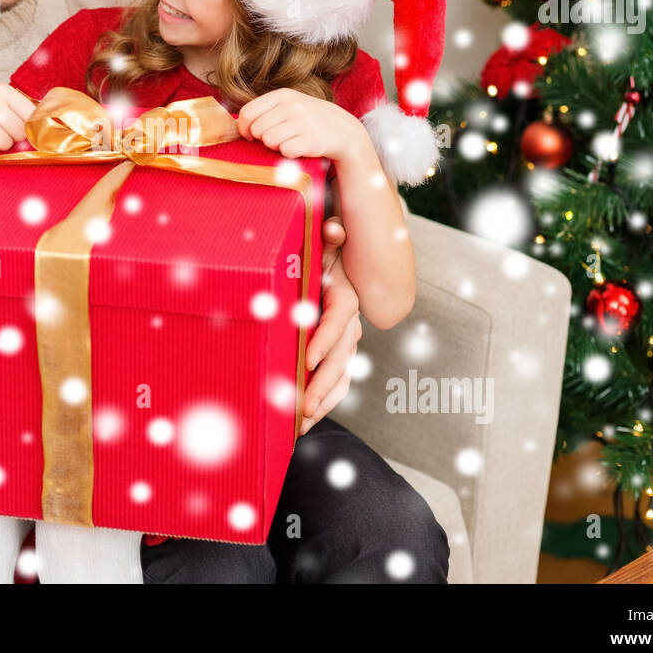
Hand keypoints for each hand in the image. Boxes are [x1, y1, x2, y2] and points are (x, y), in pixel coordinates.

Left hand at [236, 89, 365, 163]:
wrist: (342, 130)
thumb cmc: (308, 119)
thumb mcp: (289, 105)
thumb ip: (264, 111)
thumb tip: (235, 125)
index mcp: (282, 95)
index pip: (248, 112)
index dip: (243, 128)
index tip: (249, 135)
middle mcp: (293, 106)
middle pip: (257, 129)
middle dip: (262, 139)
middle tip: (275, 139)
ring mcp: (303, 122)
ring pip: (269, 141)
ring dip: (275, 146)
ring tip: (288, 142)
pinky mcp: (311, 140)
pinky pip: (285, 151)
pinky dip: (288, 153)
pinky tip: (298, 148)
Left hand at [299, 216, 361, 435]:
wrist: (339, 262)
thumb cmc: (323, 254)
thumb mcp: (324, 244)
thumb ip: (329, 239)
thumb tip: (333, 228)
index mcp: (345, 298)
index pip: (336, 322)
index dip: (324, 340)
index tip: (309, 360)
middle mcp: (351, 324)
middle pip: (340, 359)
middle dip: (321, 385)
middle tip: (303, 407)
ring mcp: (347, 342)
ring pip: (341, 378)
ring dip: (322, 402)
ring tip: (301, 424)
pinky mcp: (340, 354)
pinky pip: (336, 383)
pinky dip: (323, 402)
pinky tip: (303, 422)